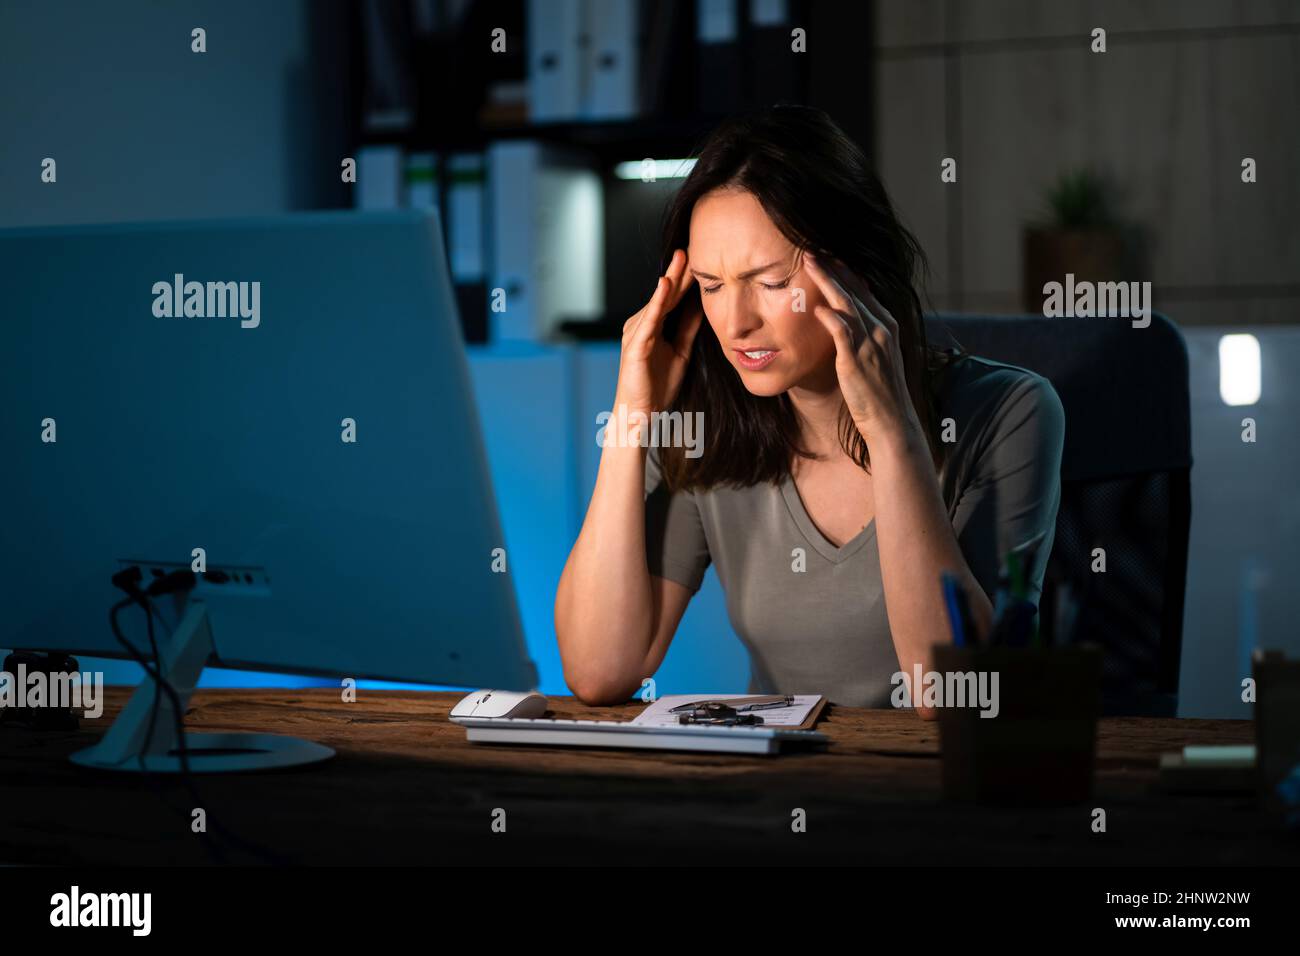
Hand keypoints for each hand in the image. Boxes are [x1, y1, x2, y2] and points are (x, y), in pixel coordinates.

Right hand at [613, 249, 703, 416]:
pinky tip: (665, 284)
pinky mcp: (635, 345)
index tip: (700, 258)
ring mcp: (636, 333)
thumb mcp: (681, 351)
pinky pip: (649, 319)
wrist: (640, 415)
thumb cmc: (657, 387)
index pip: (672, 297)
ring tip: (683, 258)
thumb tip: (702, 305)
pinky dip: (657, 301)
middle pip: (664, 294)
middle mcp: (641, 325)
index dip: (685, 278)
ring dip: (670, 279)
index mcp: (652, 326)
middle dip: (678, 271)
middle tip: (691, 246)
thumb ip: (687, 328)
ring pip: (658, 302)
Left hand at [804, 253, 923, 449]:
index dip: (844, 271)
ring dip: (827, 282)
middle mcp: (881, 329)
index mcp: (887, 325)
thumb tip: (842, 317)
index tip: (827, 255)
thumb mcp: (876, 356)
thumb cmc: (880, 392)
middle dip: (832, 267)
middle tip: (812, 249)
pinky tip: (818, 307)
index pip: (863, 290)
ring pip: (847, 304)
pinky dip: (832, 318)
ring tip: (809, 264)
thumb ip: (862, 335)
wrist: (892, 420)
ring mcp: (870, 344)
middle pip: (854, 290)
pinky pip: (843, 334)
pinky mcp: (857, 361)